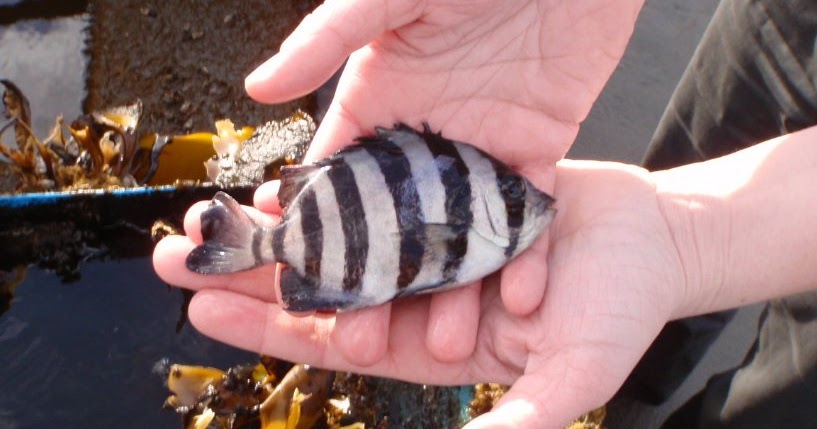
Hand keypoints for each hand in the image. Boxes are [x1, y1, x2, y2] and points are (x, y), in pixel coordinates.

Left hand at [154, 159, 685, 427]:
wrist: (655, 243)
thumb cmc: (617, 315)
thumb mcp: (571, 377)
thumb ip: (520, 418)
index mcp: (434, 342)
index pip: (336, 338)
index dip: (271, 329)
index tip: (206, 310)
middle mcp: (423, 291)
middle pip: (323, 284)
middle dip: (253, 274)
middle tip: (180, 258)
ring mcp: (435, 238)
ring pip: (345, 232)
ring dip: (288, 223)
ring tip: (226, 211)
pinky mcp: (453, 193)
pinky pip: (388, 186)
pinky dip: (345, 179)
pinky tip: (305, 168)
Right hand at [241, 0, 645, 365]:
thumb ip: (328, 37)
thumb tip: (257, 88)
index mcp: (375, 102)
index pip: (335, 180)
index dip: (317, 235)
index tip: (301, 288)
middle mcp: (421, 136)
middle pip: (394, 225)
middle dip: (381, 284)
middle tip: (365, 343)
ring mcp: (478, 149)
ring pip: (459, 232)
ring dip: (454, 287)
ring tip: (449, 344)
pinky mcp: (534, 150)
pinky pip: (526, 215)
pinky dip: (525, 256)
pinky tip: (521, 301)